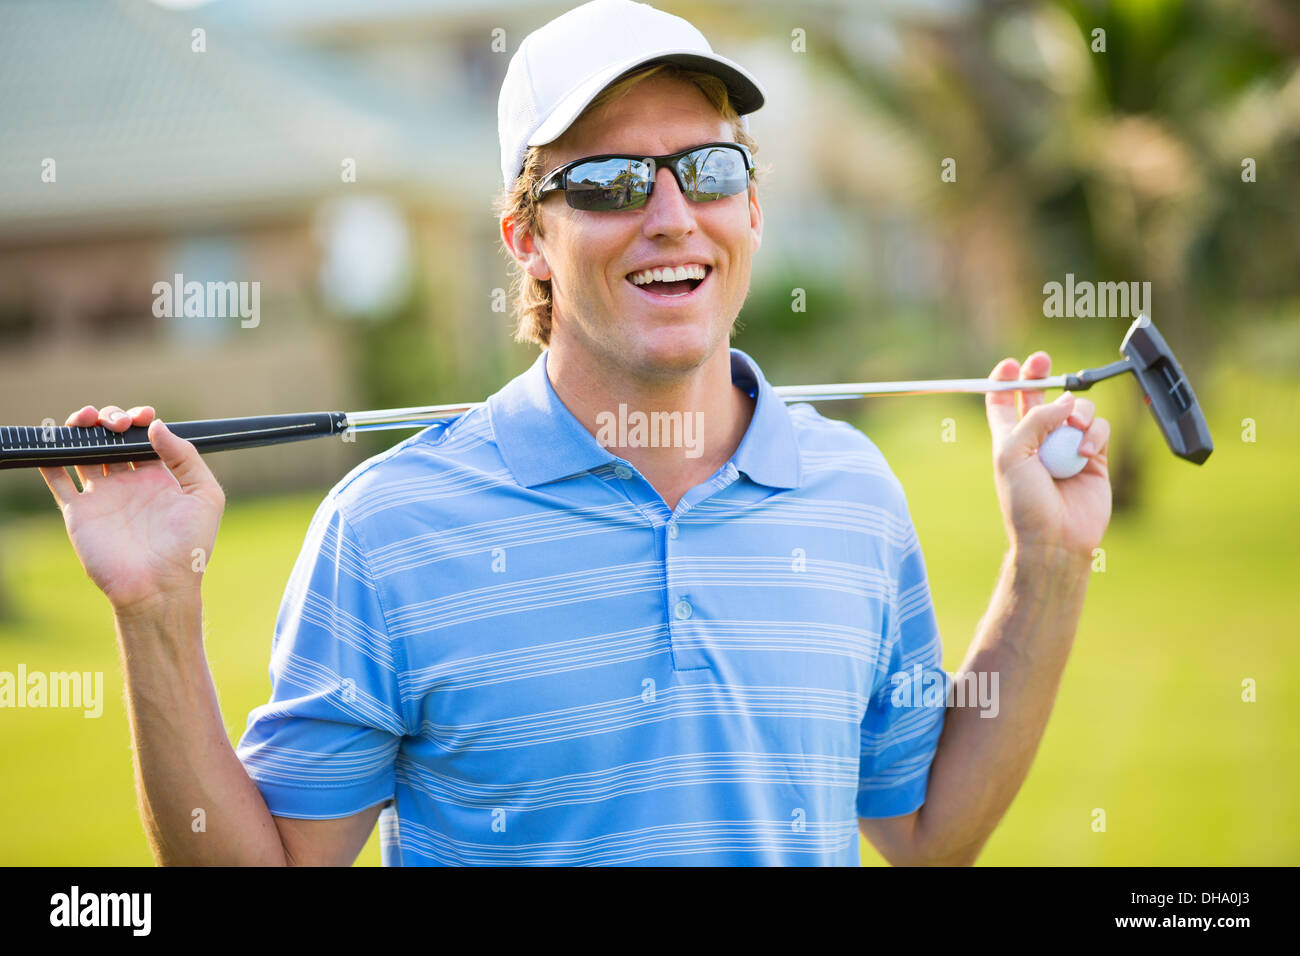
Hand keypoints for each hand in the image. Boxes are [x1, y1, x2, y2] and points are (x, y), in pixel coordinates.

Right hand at [38, 405, 225, 615]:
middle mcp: (129, 483)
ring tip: (86, 419)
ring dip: (80, 428)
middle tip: (116, 424)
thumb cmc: (189, 547)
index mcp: (160, 478)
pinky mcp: (78, 512)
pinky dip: (49, 459)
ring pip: (83, 452)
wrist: (159, 586)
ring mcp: (102, 496)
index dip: (141, 420)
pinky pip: (57, 480)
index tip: (145, 416)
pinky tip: (52, 440)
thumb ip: (186, 456)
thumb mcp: (205, 496)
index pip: (144, 438)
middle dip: (111, 419)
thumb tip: (156, 426)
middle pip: (112, 439)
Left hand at [985, 353, 1112, 556]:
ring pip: (1076, 409)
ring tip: (1073, 432)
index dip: (1004, 381)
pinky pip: (1099, 428)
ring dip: (1076, 413)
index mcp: (1009, 439)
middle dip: (1042, 376)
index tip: (1010, 364)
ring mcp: (1067, 447)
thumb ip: (1035, 418)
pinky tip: (1086, 452)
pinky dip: (1094, 433)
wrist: (1056, 537)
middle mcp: (1038, 440)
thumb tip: (1067, 402)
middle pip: (1040, 397)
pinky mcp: (1095, 457)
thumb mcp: (1012, 453)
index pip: (1002, 403)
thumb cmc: (1025, 501)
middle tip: (1042, 361)